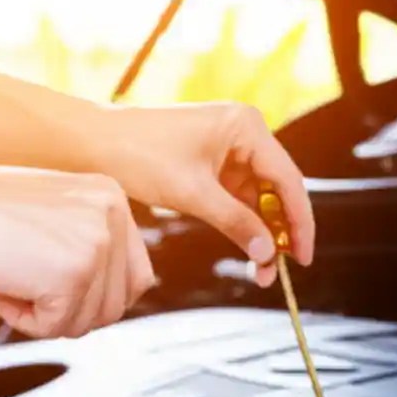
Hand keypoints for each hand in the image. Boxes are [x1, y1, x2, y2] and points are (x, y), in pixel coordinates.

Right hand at [0, 153, 153, 338]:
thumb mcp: (46, 218)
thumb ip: (83, 247)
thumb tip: (112, 306)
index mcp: (110, 198)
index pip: (135, 278)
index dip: (91, 298)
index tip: (43, 284)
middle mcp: (113, 215)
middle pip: (116, 306)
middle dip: (66, 311)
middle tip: (16, 286)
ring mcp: (96, 243)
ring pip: (90, 322)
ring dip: (43, 316)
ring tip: (1, 281)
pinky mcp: (71, 272)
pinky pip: (57, 327)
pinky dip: (21, 320)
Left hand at [90, 103, 314, 286]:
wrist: (93, 142)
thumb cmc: (139, 154)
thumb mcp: (193, 194)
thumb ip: (236, 223)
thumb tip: (269, 253)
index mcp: (247, 127)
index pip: (287, 180)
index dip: (299, 222)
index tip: (302, 257)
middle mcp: (244, 132)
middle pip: (278, 189)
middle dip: (280, 232)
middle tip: (281, 270)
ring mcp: (229, 147)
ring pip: (259, 197)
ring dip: (261, 232)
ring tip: (261, 270)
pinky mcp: (213, 162)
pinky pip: (239, 195)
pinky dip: (242, 222)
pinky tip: (247, 248)